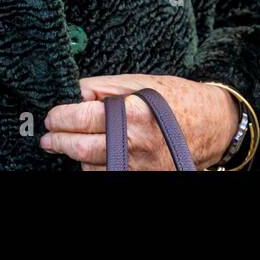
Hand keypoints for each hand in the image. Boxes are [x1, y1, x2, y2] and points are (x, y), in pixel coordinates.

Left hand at [41, 73, 240, 169]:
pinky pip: (107, 177)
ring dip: (76, 156)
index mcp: (132, 113)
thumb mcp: (141, 82)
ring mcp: (139, 166)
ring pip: (90, 167)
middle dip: (58, 141)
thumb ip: (105, 86)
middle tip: (48, 137)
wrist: (210, 126)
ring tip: (70, 143)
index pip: (81, 117)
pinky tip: (94, 156)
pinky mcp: (142, 179)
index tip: (51, 116)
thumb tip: (75, 91)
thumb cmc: (177, 99)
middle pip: (80, 147)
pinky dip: (94, 168)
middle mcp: (135, 143)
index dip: (60, 117)